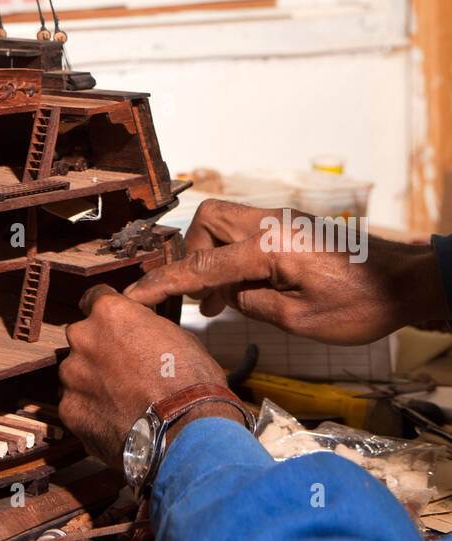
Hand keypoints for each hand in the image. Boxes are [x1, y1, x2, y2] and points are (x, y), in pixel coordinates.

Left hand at [59, 285, 236, 469]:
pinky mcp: (70, 410)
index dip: (106, 314)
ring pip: (76, 373)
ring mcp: (72, 375)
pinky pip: (76, 404)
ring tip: (122, 400)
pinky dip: (91, 411)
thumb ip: (142, 327)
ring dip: (93, 381)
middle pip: (82, 337)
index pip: (94, 298)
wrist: (187, 430)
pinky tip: (116, 419)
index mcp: (109, 312)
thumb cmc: (189, 380)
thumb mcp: (174, 334)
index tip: (113, 327)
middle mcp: (83, 338)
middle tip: (123, 370)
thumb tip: (137, 330)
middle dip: (98, 349)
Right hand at [124, 199, 441, 344]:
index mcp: (268, 247)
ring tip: (220, 301)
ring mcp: (282, 221)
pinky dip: (236, 255)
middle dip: (193, 253)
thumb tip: (230, 294)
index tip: (134, 295)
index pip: (202, 265)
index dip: (164, 282)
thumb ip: (254, 304)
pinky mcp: (292, 228)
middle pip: (208, 220)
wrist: (406, 282)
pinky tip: (246, 289)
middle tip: (202, 294)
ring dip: (214, 255)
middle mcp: (270, 224)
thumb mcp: (302, 320)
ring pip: (225, 222)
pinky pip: (247, 232)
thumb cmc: (362, 304)